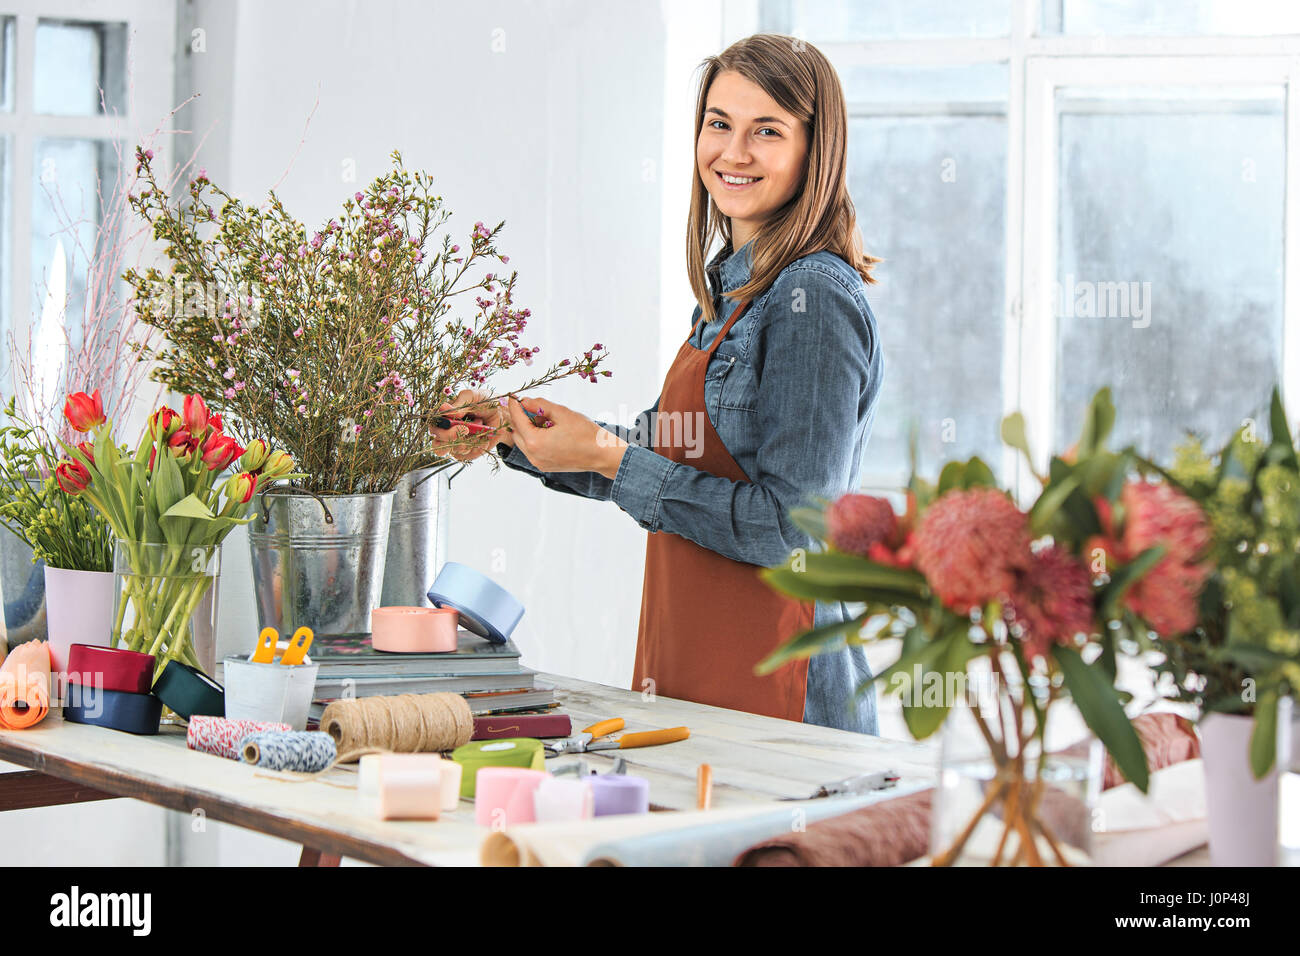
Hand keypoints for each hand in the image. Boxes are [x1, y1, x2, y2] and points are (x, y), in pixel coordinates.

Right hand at [428, 389, 507, 461]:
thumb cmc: (483, 401)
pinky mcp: (467, 452)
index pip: (433, 429)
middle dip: (453, 437)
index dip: (442, 431)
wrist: (501, 413)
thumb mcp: (472, 396)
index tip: (460, 425)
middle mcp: (446, 432)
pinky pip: (468, 455)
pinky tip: (485, 438)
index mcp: (443, 418)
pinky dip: (478, 446)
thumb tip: (445, 409)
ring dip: (470, 440)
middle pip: (437, 446)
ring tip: (480, 426)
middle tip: (467, 429)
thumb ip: (459, 403)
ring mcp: (456, 444)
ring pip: (455, 450)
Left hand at [506, 396, 627, 477]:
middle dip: (521, 418)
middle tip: (532, 406)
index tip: (513, 396)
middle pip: (517, 432)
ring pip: (523, 442)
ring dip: (528, 429)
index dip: (514, 406)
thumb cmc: (586, 433)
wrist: (602, 454)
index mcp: (535, 442)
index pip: (517, 419)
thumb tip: (524, 401)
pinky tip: (548, 431)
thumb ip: (540, 405)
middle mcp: (533, 455)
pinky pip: (532, 450)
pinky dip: (534, 439)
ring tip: (544, 419)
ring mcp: (538, 463)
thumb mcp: (562, 413)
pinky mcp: (544, 466)